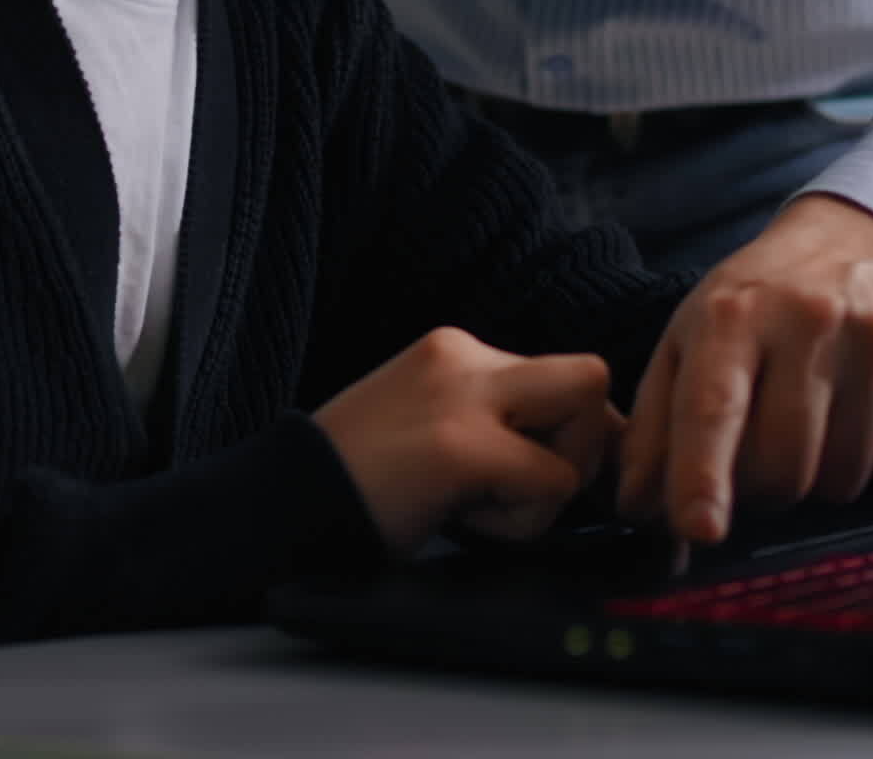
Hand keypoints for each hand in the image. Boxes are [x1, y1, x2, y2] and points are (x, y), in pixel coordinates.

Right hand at [313, 327, 623, 550]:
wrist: (281, 508)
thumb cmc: (360, 488)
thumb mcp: (437, 431)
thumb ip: (500, 426)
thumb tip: (589, 454)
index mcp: (456, 353)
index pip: (565, 376)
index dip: (578, 433)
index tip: (552, 478)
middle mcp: (464, 357)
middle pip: (591, 376)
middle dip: (586, 445)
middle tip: (528, 490)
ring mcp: (462, 395)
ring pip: (584, 420)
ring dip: (549, 486)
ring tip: (477, 504)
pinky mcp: (460, 444)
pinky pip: (551, 480)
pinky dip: (522, 520)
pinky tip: (461, 520)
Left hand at [618, 194, 872, 543]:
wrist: (853, 241)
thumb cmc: (754, 304)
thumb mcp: (686, 342)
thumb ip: (653, 427)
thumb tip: (638, 508)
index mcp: (732, 315)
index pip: (714, 407)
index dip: (703, 475)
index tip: (698, 529)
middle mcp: (808, 319)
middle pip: (782, 464)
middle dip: (761, 488)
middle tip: (759, 454)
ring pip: (842, 476)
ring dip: (818, 478)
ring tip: (809, 425)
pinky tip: (858, 413)